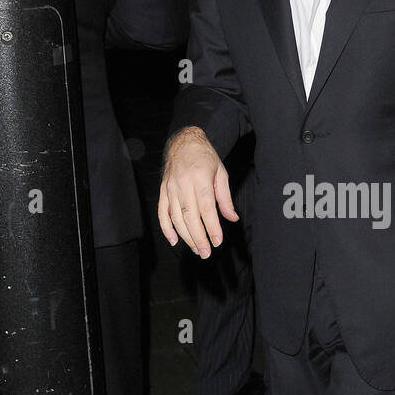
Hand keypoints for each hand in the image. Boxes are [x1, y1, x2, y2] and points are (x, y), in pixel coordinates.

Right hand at [158, 126, 238, 257]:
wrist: (183, 142)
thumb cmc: (205, 157)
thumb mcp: (221, 173)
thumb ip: (225, 198)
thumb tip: (232, 218)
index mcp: (200, 178)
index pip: (206, 207)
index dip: (212, 226)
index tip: (217, 241)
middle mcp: (183, 184)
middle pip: (190, 216)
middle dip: (198, 237)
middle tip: (206, 252)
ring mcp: (170, 188)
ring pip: (176, 217)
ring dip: (186, 236)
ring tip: (196, 249)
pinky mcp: (163, 191)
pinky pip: (162, 213)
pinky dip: (166, 229)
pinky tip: (174, 241)